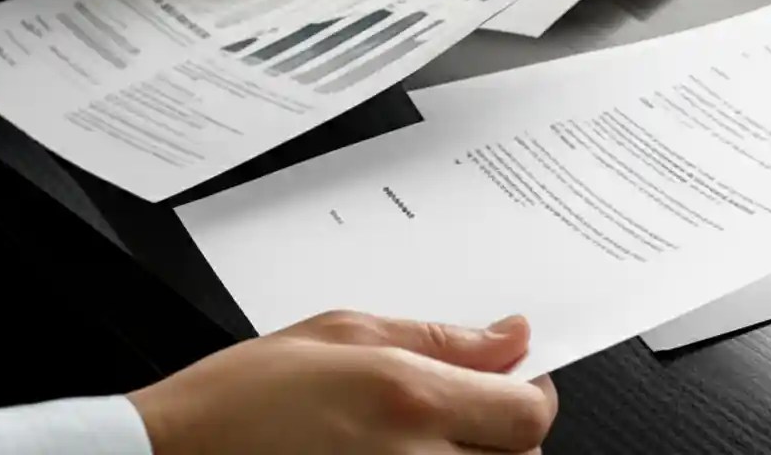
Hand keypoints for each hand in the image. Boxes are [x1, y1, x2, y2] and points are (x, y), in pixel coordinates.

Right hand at [127, 311, 557, 454]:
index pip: (528, 412)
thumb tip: (511, 337)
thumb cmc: (239, 399)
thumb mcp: (340, 333)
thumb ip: (440, 337)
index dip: (531, 394)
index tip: (512, 382)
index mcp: (408, 399)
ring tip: (424, 438)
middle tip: (465, 408)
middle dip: (504, 430)